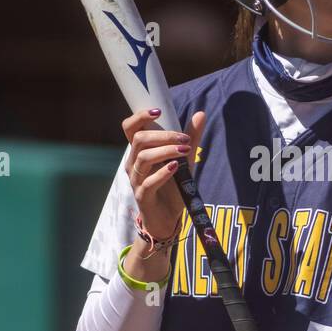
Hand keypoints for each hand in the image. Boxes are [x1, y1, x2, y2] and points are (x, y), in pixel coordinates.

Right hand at [121, 107, 205, 240]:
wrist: (169, 218)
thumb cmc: (173, 187)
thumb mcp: (185, 160)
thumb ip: (191, 138)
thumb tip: (201, 114)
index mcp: (139, 152)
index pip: (130, 128)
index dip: (140, 116)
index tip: (159, 111)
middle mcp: (133, 164)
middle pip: (139, 139)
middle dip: (163, 135)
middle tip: (185, 139)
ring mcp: (136, 180)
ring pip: (143, 158)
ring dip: (165, 151)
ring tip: (185, 151)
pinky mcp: (142, 196)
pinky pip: (148, 182)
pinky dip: (162, 172)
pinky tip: (175, 167)